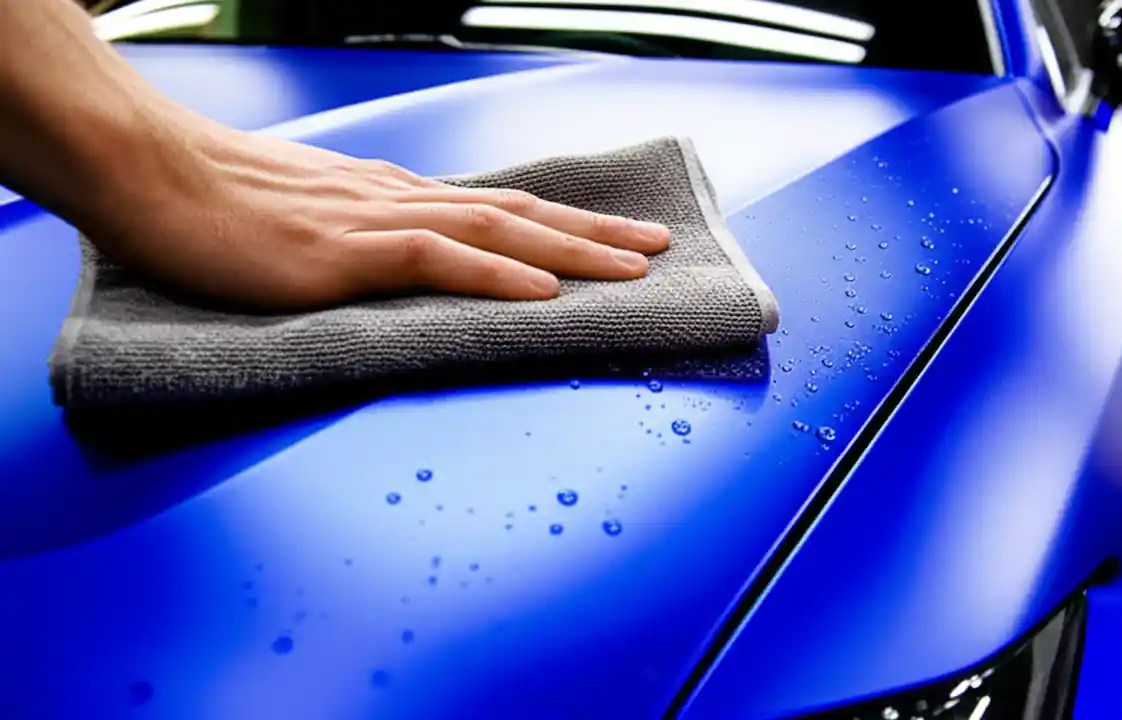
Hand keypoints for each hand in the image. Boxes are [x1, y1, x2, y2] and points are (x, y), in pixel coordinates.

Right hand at [83, 122, 670, 311]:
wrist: (147, 171)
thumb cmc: (216, 199)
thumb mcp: (308, 218)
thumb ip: (361, 238)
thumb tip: (405, 259)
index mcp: (392, 198)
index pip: (496, 209)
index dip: (561, 226)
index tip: (611, 238)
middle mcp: (400, 201)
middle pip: (517, 213)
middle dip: (593, 233)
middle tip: (655, 246)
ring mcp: (376, 222)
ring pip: (497, 231)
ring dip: (570, 252)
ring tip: (631, 269)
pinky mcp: (344, 252)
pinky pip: (437, 259)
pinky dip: (497, 273)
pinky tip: (542, 291)